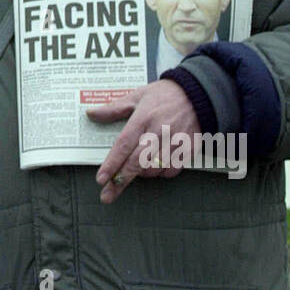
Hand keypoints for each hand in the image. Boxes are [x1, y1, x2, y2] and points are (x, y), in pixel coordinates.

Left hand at [87, 81, 200, 204]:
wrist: (198, 94)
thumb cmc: (164, 95)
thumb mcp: (137, 96)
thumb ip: (114, 108)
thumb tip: (91, 113)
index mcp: (143, 118)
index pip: (123, 145)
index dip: (111, 164)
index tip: (101, 179)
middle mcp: (158, 132)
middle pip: (136, 162)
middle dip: (120, 180)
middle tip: (107, 195)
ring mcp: (175, 142)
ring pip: (153, 169)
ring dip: (141, 174)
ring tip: (135, 169)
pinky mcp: (188, 149)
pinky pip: (171, 171)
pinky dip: (161, 173)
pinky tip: (156, 166)